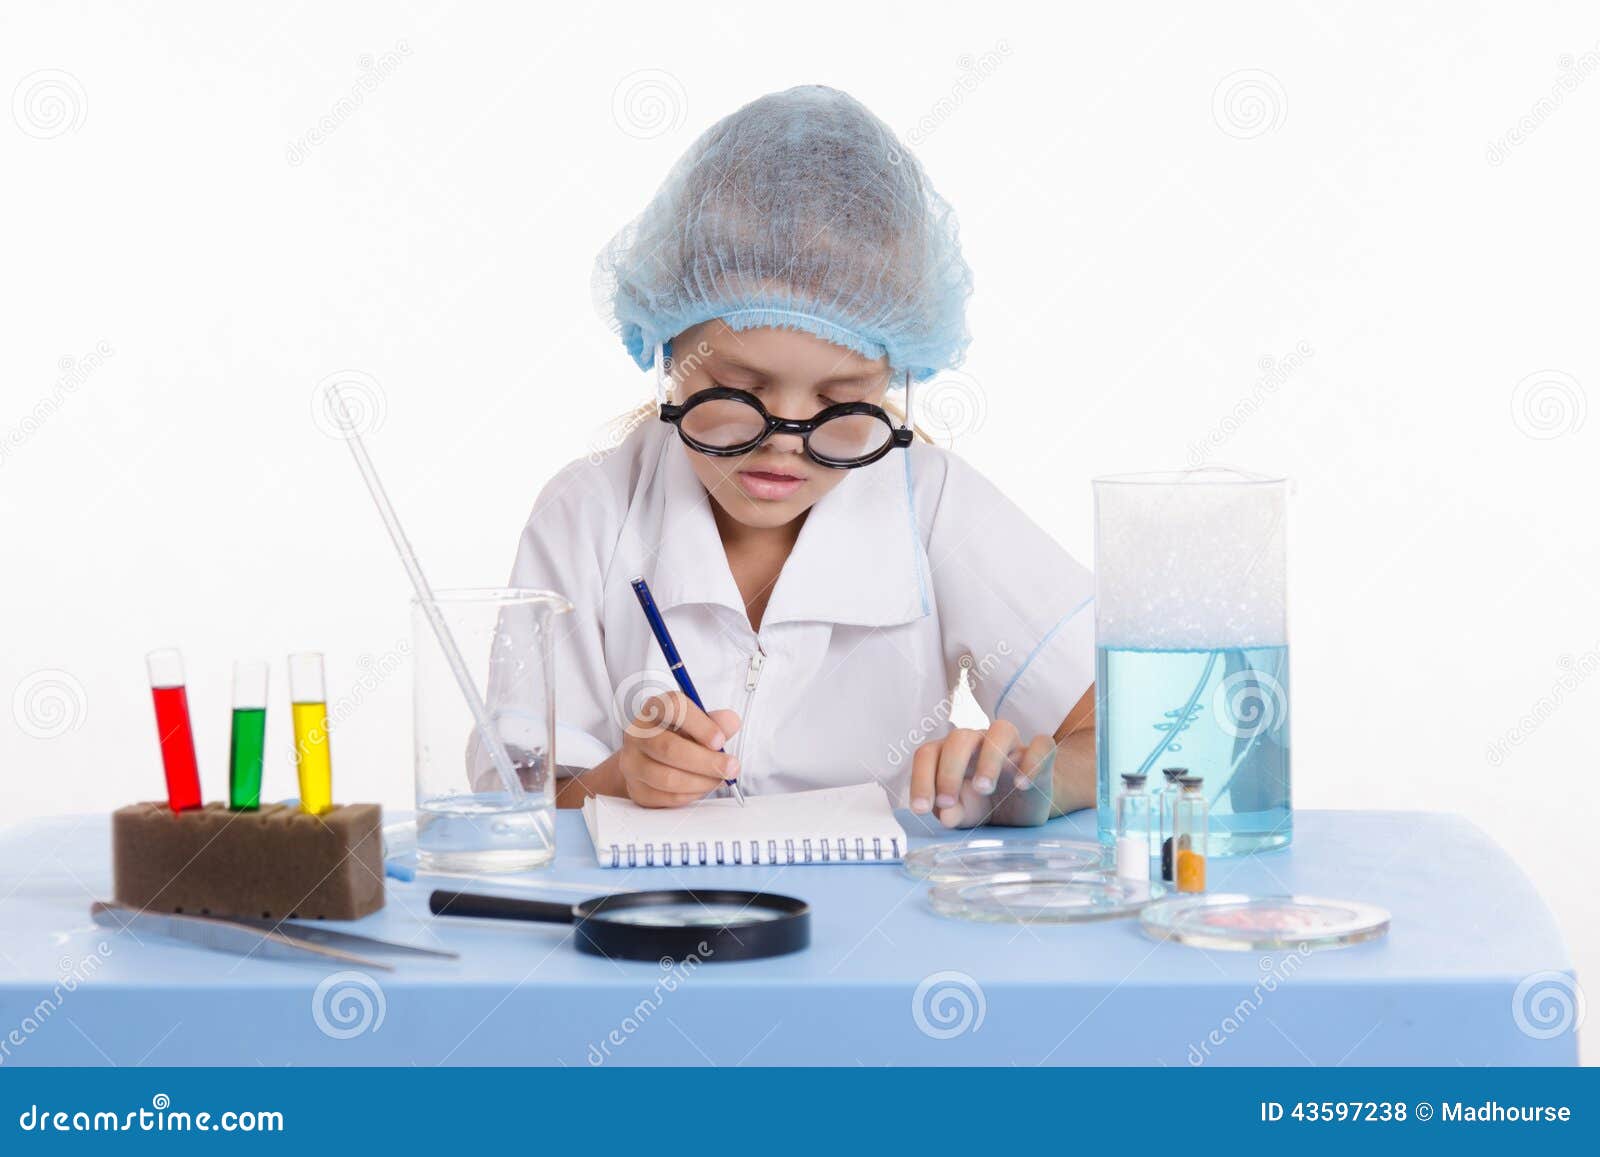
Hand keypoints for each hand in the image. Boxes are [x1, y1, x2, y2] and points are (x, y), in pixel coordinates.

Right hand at [615, 692, 740, 807]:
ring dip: (702, 781)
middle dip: (707, 761)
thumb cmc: (678, 736)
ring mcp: (633, 763)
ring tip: (719, 778)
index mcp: (654, 709)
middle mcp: (637, 734)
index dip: (700, 725)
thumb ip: (716, 722)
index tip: (720, 740)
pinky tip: (703, 786)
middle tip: (731, 767)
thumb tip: (731, 722)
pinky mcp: (637, 789)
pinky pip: (668, 798)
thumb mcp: (699, 723)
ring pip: (668, 778)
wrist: (650, 759)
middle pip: (669, 748)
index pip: (673, 708)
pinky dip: (692, 795)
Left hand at [908, 719, 1055, 827]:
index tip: (921, 808)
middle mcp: (979, 741)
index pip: (928, 754)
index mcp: (951, 752)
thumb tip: (945, 816)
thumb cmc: (985, 804)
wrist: (1024, 806)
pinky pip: (1042, 744)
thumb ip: (953, 812)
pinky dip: (1033, 761)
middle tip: (948, 801)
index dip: (921, 779)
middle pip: (960, 737)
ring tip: (983, 788)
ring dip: (989, 758)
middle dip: (949, 770)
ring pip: (1001, 730)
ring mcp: (1011, 744)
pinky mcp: (1039, 753)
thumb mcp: (965, 814)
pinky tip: (1022, 785)